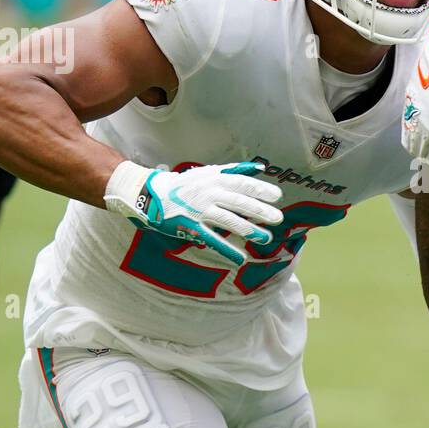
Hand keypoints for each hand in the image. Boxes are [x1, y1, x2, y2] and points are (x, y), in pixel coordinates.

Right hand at [104, 160, 283, 266]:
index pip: (242, 183)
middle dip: (260, 211)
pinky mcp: (191, 227)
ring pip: (229, 221)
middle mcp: (210, 193)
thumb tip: (260, 168)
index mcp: (215, 179)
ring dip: (249, 230)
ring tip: (266, 238)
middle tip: (278, 218)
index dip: (260, 190)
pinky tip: (241, 259)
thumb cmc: (184, 183)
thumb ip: (234, 170)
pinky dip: (227, 250)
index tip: (277, 196)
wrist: (150, 193)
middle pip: (239, 202)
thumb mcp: (209, 172)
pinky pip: (212, 240)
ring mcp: (200, 211)